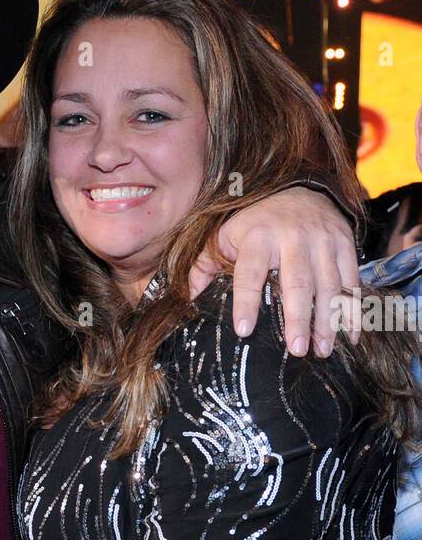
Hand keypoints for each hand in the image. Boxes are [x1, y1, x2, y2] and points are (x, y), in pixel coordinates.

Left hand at [190, 187, 360, 356]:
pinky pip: (351, 280)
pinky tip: (349, 336)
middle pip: (297, 283)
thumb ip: (204, 266)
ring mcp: (322, 240)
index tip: (244, 330)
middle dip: (297, 318)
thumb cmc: (255, 223)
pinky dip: (352, 310)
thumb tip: (187, 298)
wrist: (299, 189)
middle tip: (296, 350)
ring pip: (328, 285)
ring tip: (322, 350)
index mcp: (258, 237)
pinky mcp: (345, 244)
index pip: (250, 274)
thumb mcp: (224, 236)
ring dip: (327, 321)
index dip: (246, 302)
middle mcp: (293, 237)